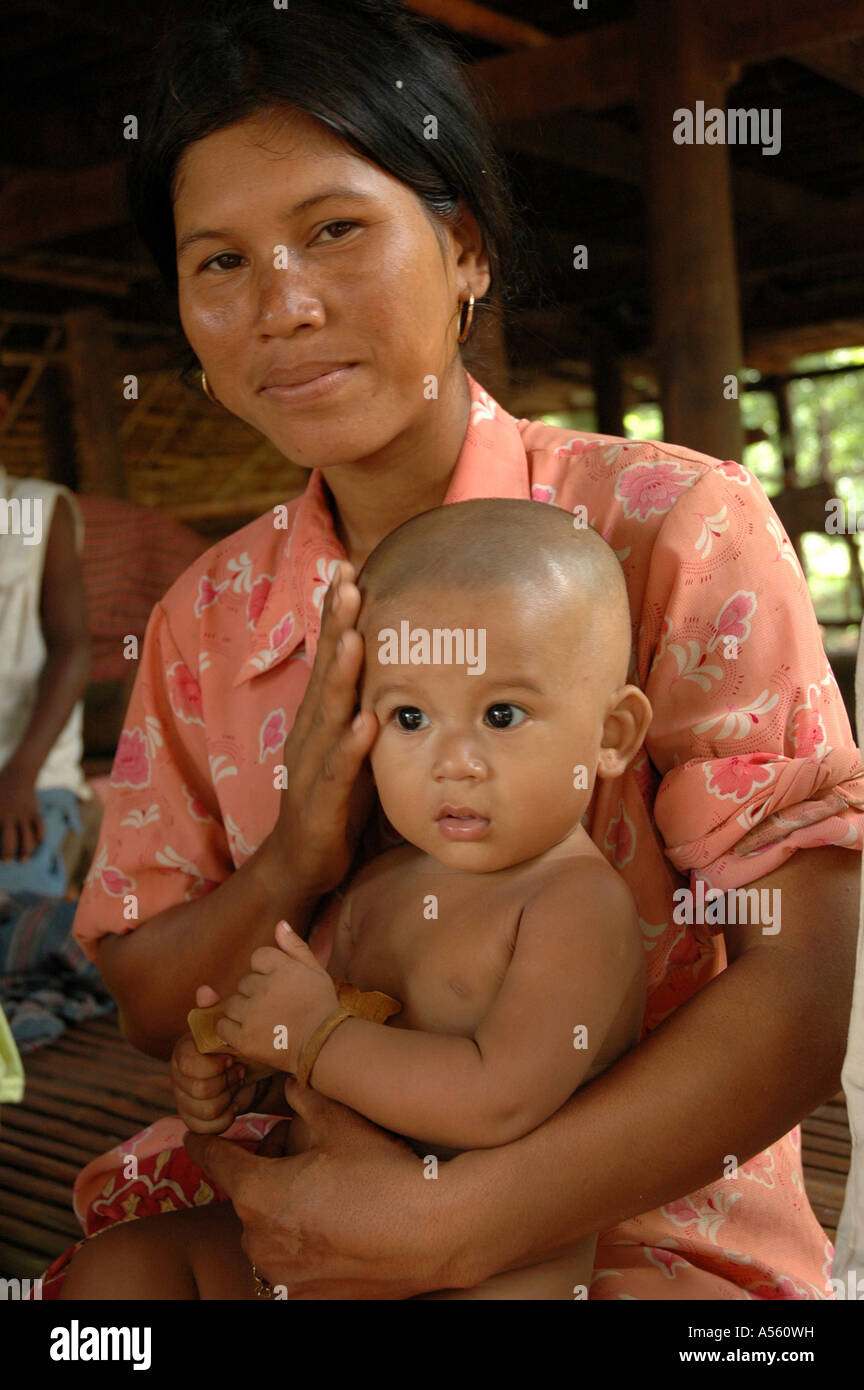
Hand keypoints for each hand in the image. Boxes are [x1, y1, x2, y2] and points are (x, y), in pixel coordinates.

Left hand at [0, 765, 42, 861]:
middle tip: (8, 863)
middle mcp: (9, 817)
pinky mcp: (34, 812)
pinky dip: (40, 836)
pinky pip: (40, 827)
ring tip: (24, 860)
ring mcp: (23, 815)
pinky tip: (37, 843)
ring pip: (27, 837)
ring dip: (26, 850)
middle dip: (7, 854)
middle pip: (9, 841)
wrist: (18, 774)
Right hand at [171, 985, 258, 1133]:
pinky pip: (204, 1127)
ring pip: (204, 1109)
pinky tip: (233, 1104)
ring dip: (227, 1099)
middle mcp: (177, 1076)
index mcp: (183, 1051)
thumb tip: (204, 991)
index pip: (190, 1064)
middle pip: (200, 1089)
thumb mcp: (231, 1026)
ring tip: (235, 1085)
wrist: (250, 1069)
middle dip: (225, 1082)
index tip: (231, 1058)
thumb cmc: (239, 1045)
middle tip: (237, 1072)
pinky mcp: (192, 1119)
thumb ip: (216, 1009)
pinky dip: (224, 1118)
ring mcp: (182, 1098)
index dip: (214, 1065)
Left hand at [184, 1078, 462, 1298]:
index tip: (195, 1134)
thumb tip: (286, 1080)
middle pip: (245, 1196)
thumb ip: (304, 1094)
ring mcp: (282, 1275)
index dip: (205, 1141)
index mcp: (258, 1194)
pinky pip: (288, 1262)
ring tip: (322, 1192)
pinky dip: (300, 1243)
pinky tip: (334, 1225)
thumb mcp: (341, 1121)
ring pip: (265, 1232)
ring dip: (280, 1211)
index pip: (214, 1160)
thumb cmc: (385, 1173)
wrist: (435, 1233)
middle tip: (298, 1156)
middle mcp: (260, 1241)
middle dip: (262, 1174)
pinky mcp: (305, 1297)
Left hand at [217, 922, 338, 1073]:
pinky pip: (223, 1027)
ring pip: (232, 1003)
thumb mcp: (316, 971)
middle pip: (244, 982)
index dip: (266, 971)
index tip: (279, 985)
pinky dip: (231, 1029)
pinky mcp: (244, 1038)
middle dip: (255, 992)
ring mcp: (253, 1014)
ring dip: (242, 1011)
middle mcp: (265, 988)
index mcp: (282, 968)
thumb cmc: (322, 1006)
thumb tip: (279, 923)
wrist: (324, 1046)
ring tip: (263, 1020)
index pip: (257, 957)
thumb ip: (295, 947)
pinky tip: (250, 1032)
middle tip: (274, 1006)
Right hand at [264, 561, 378, 898]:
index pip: (328, 657)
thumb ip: (369, 707)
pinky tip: (364, 724)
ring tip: (351, 639)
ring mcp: (312, 767)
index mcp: (318, 718)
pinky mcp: (322, 802)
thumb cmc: (337, 801)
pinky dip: (350, 747)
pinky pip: (339, 771)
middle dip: (334, 625)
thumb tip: (404, 669)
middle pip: (324, 672)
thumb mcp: (356, 747)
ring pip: (326, 715)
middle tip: (346, 581)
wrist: (301, 863)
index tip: (347, 569)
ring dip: (338, 676)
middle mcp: (310, 733)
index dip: (334, 615)